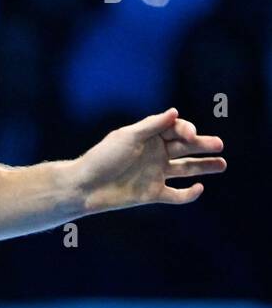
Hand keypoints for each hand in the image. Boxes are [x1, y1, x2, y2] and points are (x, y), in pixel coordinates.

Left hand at [75, 108, 225, 213]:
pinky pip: (176, 195)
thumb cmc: (102, 158)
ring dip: (204, 167)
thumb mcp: (127, 137)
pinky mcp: (152, 194)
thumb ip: (152, 126)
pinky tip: (199, 188)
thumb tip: (175, 112)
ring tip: (223, 164)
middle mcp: (154, 154)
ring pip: (186, 169)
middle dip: (202, 145)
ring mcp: (155, 174)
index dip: (186, 130)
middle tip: (219, 145)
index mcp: (148, 137)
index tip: (189, 136)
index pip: (175, 130)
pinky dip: (188, 194)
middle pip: (185, 148)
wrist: (84, 187)